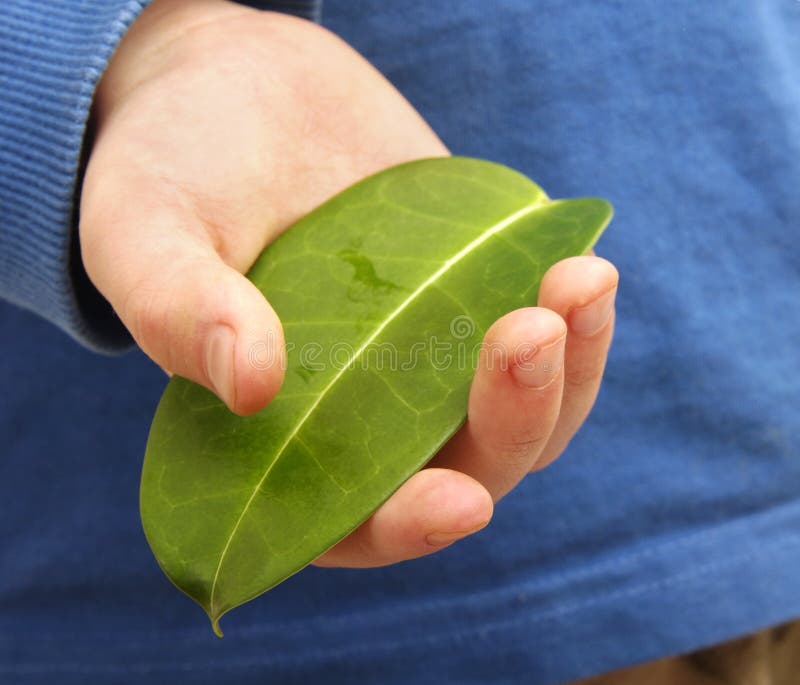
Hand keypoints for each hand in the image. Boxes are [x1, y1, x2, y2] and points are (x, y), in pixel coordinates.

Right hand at [80, 0, 616, 567]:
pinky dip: (577, 320)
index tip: (459, 503)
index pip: (354, 520)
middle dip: (512, 420)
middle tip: (528, 330)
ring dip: (567, 372)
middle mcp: (371, 411)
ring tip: (581, 279)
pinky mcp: (474, 294)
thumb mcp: (143, 229)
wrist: (242, 91)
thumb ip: (175, 309)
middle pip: (468, 467)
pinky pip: (548, 338)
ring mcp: (433, 354)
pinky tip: (582, 261)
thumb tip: (252, 386)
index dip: (407, 527)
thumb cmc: (175, 168)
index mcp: (283, 437)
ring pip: (526, 413)